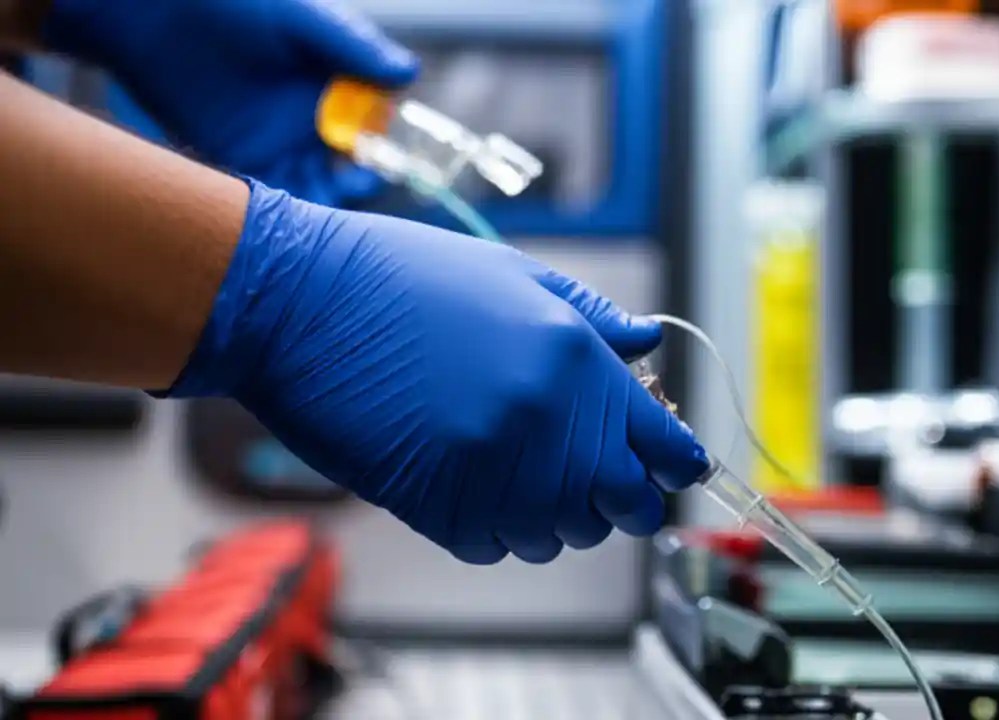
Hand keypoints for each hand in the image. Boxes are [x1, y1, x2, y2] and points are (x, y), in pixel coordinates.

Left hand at [42, 0, 418, 206]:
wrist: (155, 12)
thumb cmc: (235, 5)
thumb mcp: (303, 21)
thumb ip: (353, 47)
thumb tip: (408, 73)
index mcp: (333, 90)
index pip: (374, 130)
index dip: (385, 147)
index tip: (383, 153)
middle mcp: (308, 124)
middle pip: (348, 171)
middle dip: (359, 184)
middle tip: (357, 181)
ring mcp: (274, 146)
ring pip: (314, 192)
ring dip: (326, 206)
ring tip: (323, 201)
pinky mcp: (237, 162)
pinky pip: (271, 199)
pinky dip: (285, 212)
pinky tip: (288, 208)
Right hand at [167, 181, 709, 563]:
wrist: (299, 303)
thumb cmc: (404, 277)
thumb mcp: (515, 276)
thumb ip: (592, 321)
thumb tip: (648, 343)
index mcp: (575, 361)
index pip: (664, 448)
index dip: (674, 463)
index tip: (670, 466)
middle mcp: (547, 426)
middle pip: (625, 505)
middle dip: (622, 496)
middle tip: (598, 474)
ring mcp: (493, 474)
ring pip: (563, 535)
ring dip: (558, 513)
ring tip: (525, 469)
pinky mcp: (437, 510)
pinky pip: (499, 547)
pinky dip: (499, 527)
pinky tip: (477, 482)